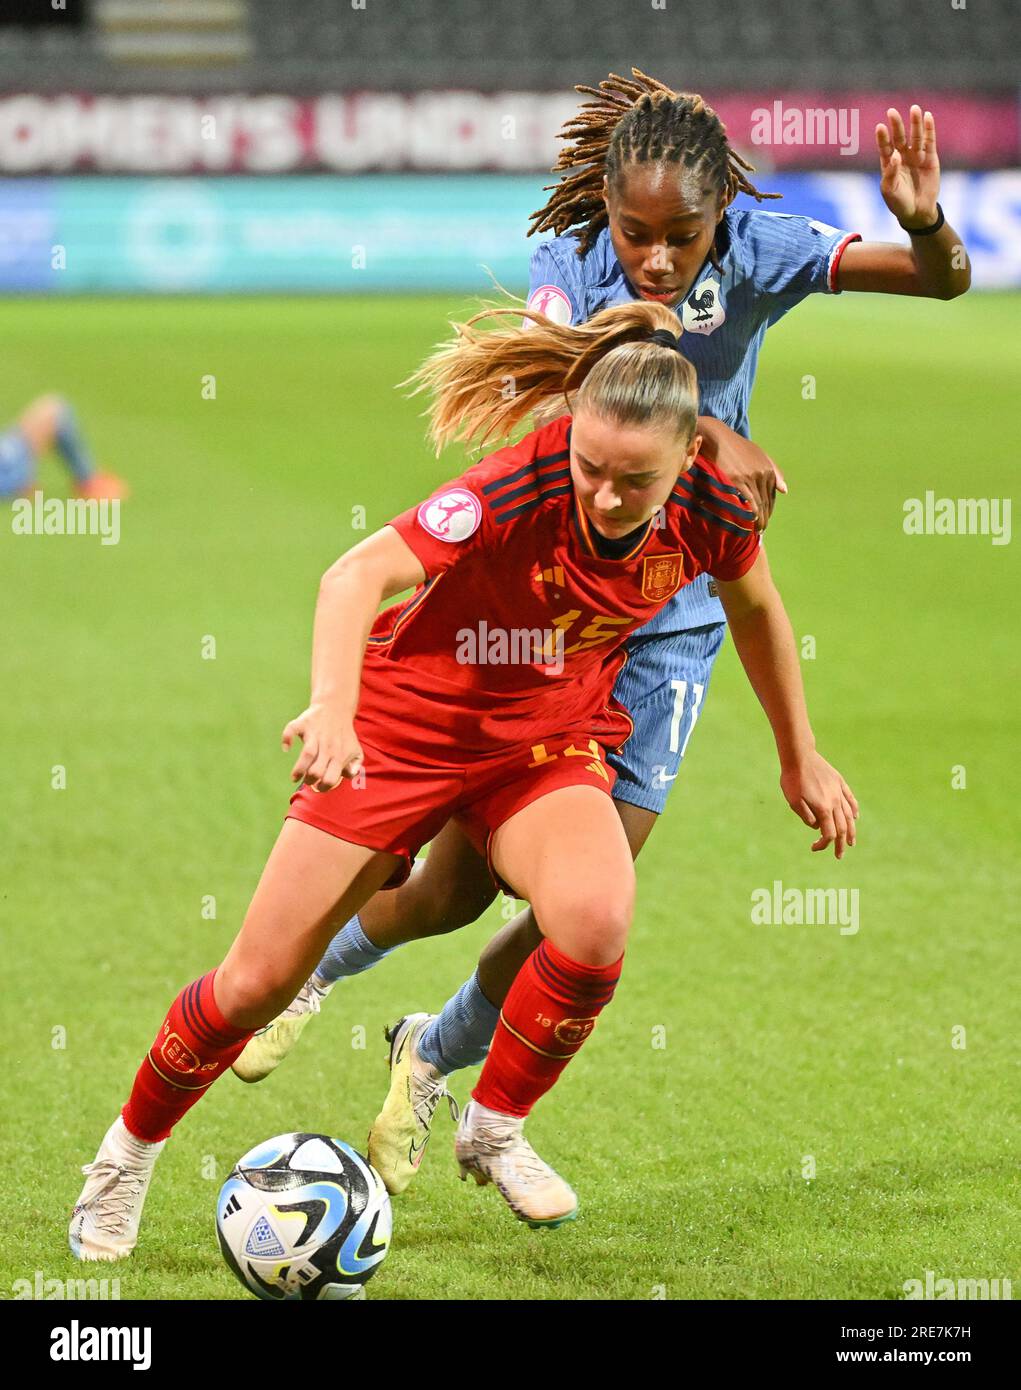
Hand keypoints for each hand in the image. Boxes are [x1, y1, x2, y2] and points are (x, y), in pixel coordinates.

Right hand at [281, 704, 362, 791]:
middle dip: (309, 781)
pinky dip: (287, 738)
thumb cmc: (344, 734)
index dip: (323, 787)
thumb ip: (355, 767)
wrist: (336, 707)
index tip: (318, 786)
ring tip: (294, 778)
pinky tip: (286, 747)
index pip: (331, 779)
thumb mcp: (356, 751)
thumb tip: (348, 775)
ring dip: (298, 769)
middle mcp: (327, 746)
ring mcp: (315, 734)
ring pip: (307, 754)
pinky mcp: (304, 723)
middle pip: (316, 770)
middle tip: (307, 780)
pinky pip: (292, 730)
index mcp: (339, 755)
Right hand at [697, 427, 786, 531]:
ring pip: (758, 503)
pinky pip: (747, 500)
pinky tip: (749, 520)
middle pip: (766, 502)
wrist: (717, 437)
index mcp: (768, 469)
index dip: (769, 510)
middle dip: (765, 518)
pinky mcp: (737, 479)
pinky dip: (750, 512)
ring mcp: (750, 477)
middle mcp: (762, 473)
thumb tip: (785, 490)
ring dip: (758, 519)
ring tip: (755, 530)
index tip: (765, 520)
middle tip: (761, 530)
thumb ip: (774, 471)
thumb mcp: (758, 454)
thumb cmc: (736, 446)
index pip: (771, 496)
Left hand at [780, 752, 858, 859]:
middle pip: (842, 828)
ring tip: (851, 841)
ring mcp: (839, 791)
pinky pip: (850, 799)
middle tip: (839, 855)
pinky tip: (855, 816)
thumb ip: (806, 816)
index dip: (823, 844)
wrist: (799, 756)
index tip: (813, 848)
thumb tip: (816, 826)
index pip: (829, 833)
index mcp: (823, 808)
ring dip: (851, 831)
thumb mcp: (793, 801)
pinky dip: (854, 810)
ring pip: (849, 815)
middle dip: (841, 844)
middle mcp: (835, 802)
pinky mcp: (839, 782)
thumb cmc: (792, 779)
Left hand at [875, 105, 939, 228]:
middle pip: (899, 138)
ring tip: (914, 109)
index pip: (885, 147)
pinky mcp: (930, 158)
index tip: (880, 127)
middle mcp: (902, 157)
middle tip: (891, 112)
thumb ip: (891, 172)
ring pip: (916, 137)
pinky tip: (928, 117)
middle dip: (896, 125)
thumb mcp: (890, 190)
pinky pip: (930, 141)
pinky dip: (929, 129)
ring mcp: (917, 156)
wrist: (917, 212)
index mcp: (889, 164)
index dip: (882, 138)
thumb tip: (896, 154)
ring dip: (915, 123)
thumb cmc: (899, 203)